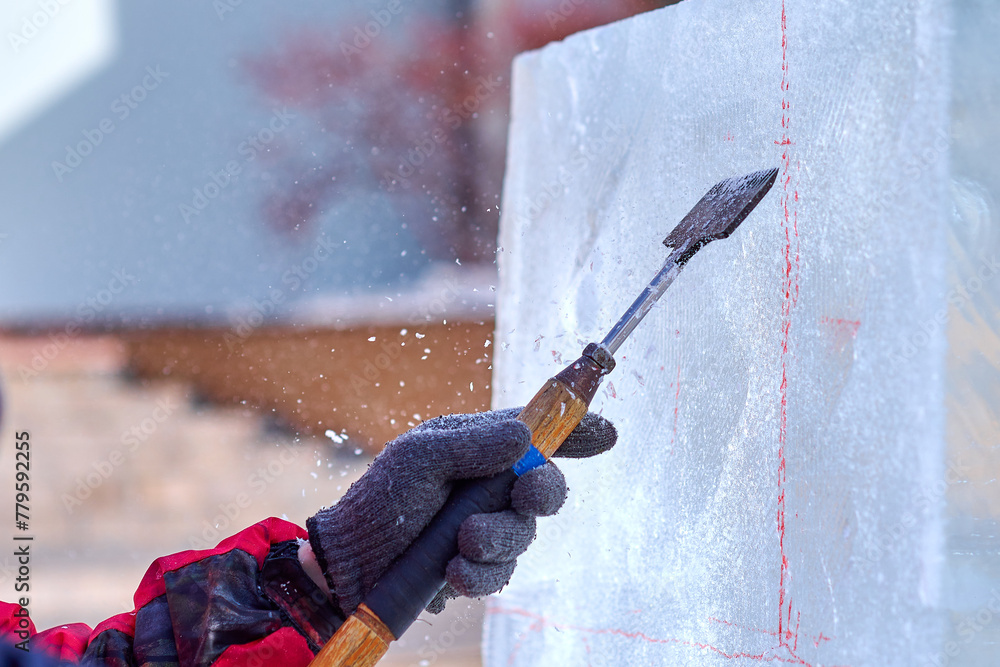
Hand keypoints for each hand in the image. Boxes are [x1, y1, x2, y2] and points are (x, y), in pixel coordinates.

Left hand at [306, 407, 616, 615]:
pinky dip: (479, 574)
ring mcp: (485, 527)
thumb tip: (524, 436)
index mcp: (478, 447)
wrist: (350, 564)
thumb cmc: (381, 499)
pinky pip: (501, 573)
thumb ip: (472, 444)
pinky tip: (451, 574)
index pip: (536, 434)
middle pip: (545, 487)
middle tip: (525, 496)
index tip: (607, 433)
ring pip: (524, 535)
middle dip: (543, 492)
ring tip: (459, 546)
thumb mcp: (420, 457)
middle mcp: (488, 485)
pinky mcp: (476, 567)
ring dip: (497, 540)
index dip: (574, 432)